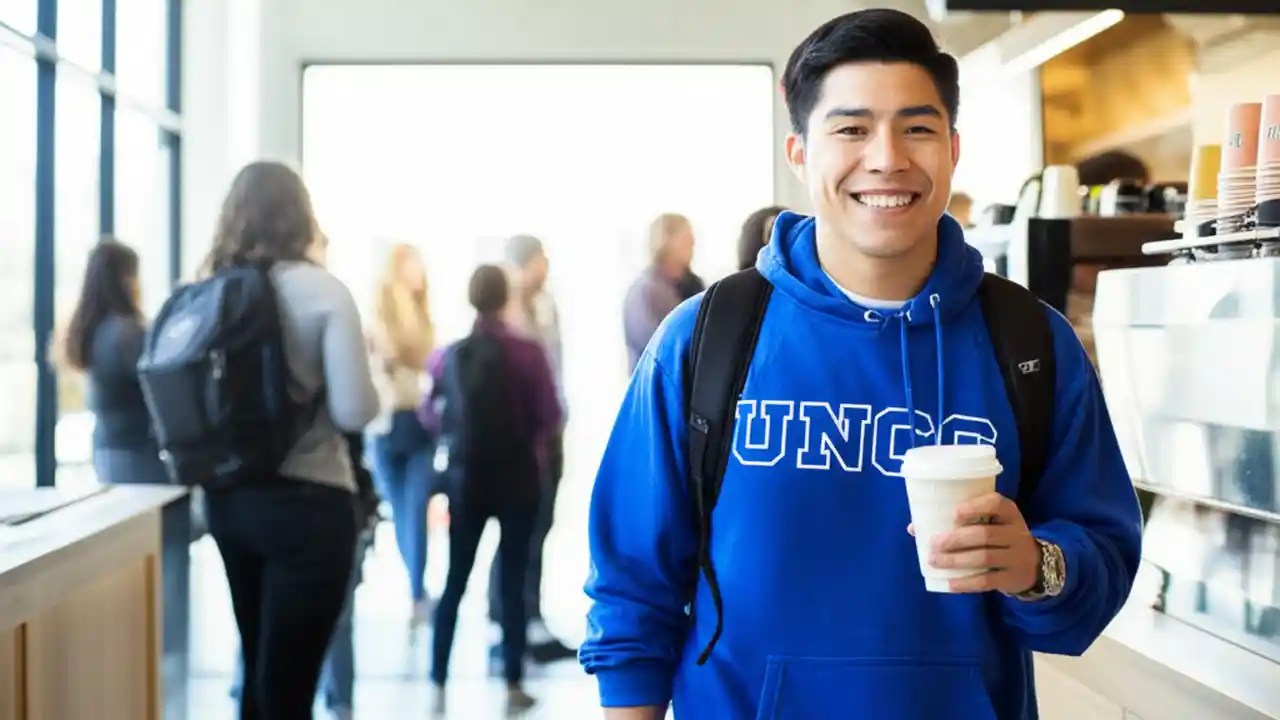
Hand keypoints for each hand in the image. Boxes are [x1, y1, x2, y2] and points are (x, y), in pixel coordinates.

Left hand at [912, 492, 1039, 594]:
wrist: (1035, 565)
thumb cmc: (1000, 537)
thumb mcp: (991, 523)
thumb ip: (959, 522)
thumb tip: (914, 527)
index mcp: (1009, 512)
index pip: (996, 503)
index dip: (975, 507)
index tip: (953, 515)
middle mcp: (1016, 532)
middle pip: (985, 534)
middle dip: (956, 539)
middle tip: (934, 544)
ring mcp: (1017, 556)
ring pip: (984, 557)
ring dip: (956, 560)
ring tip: (935, 561)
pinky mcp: (1012, 578)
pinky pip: (987, 581)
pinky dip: (966, 583)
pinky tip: (949, 583)